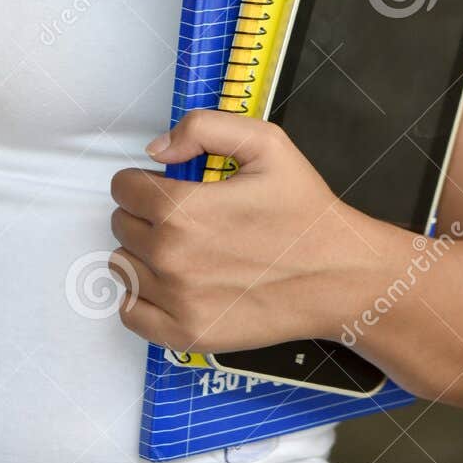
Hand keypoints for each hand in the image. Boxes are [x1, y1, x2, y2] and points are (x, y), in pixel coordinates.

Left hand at [108, 108, 385, 353]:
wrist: (340, 276)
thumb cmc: (304, 211)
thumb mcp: (265, 143)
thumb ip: (202, 128)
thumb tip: (156, 150)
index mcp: (181, 209)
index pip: (123, 188)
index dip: (144, 181)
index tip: (168, 187)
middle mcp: (171, 257)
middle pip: (121, 225)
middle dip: (145, 215)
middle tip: (185, 218)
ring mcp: (176, 301)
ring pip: (124, 266)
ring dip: (144, 255)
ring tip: (184, 250)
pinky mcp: (187, 334)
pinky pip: (131, 313)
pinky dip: (143, 298)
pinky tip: (171, 285)